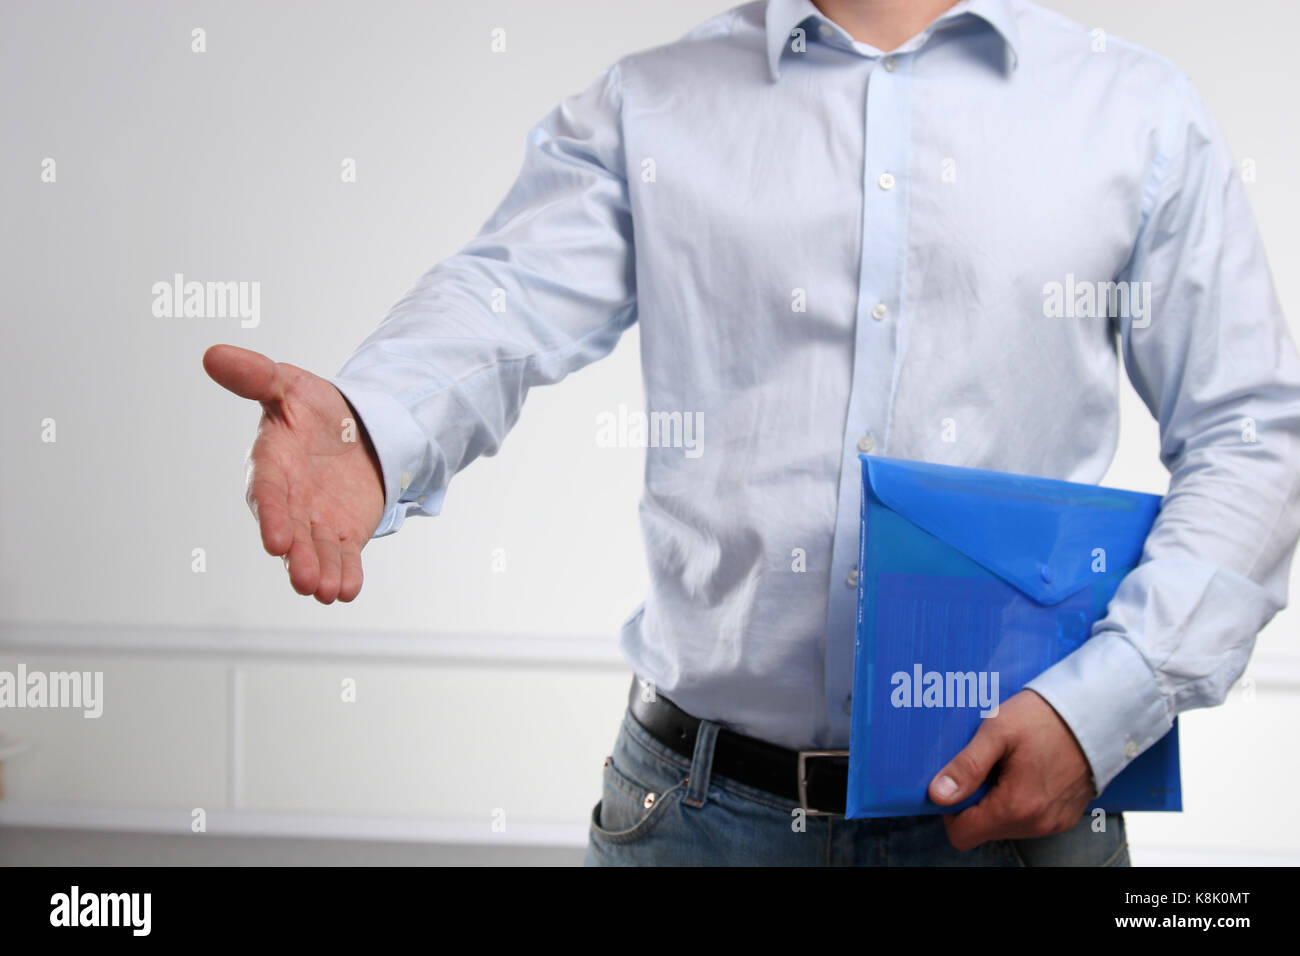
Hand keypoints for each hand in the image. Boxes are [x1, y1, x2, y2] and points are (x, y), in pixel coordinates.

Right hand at [203, 344, 384, 602]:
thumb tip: (213, 354)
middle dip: (298, 556)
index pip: (269, 494)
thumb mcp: (290, 386)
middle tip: (304, 579)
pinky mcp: (343, 534)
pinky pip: (343, 558)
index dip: (272, 517)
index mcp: (272, 466)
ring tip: (326, 591)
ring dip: (321, 572)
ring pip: (316, 552)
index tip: (275, 542)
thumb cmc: (316, 408)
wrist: (357, 428)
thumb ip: (257, 375)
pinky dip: (346, 575)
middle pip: (292, 532)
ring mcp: (315, 521)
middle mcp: (289, 501)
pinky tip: (347, 591)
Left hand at [927, 689, 1095, 850]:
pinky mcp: (1065, 816)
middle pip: (984, 830)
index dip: (950, 810)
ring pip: (1006, 826)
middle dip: (976, 802)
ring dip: (998, 801)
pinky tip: (1028, 771)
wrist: (1098, 711)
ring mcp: (1054, 823)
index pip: (962, 835)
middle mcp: (1037, 824)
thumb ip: (966, 766)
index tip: (959, 780)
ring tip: (1009, 764)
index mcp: (1016, 807)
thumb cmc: (1045, 717)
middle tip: (988, 764)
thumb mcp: (997, 731)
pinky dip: (1021, 801)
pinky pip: (1030, 820)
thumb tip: (938, 795)